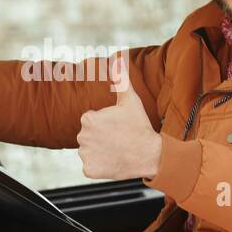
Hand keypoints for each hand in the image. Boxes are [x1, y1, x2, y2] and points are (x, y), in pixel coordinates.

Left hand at [76, 55, 161, 179]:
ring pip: (89, 151)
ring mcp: (85, 155)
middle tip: (119, 139)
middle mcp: (82, 137)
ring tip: (117, 150)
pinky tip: (112, 161)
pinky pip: (91, 166)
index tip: (118, 127)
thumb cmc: (139, 126)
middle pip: (89, 136)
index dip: (106, 124)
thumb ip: (121, 80)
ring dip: (100, 151)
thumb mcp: (130, 101)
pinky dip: (100, 166)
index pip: (91, 121)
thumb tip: (118, 60)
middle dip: (101, 137)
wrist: (149, 154)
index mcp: (88, 119)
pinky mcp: (89, 170)